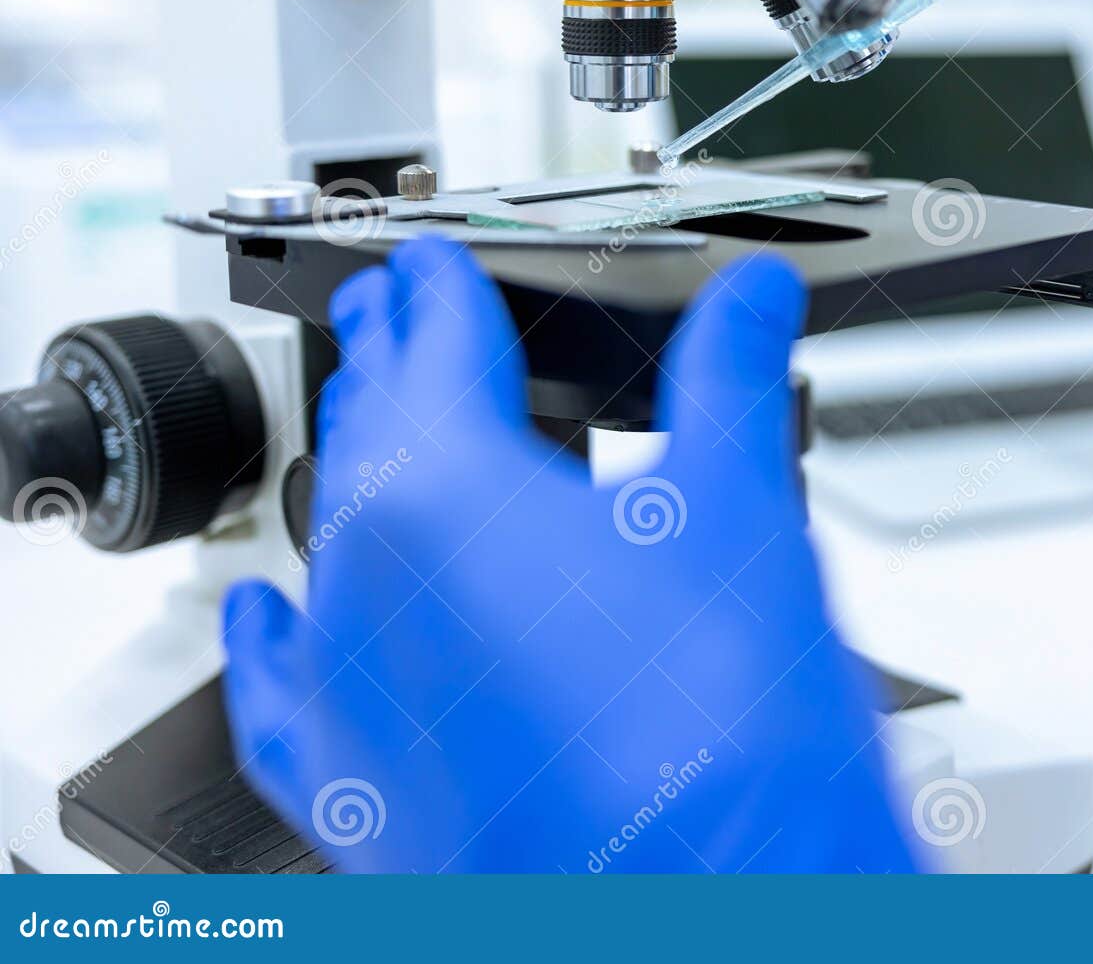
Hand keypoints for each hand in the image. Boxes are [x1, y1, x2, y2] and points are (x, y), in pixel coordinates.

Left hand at [221, 237, 912, 872]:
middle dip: (388, 360)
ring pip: (328, 543)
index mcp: (445, 488)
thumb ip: (731, 379)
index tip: (434, 269)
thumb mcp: (741, 514)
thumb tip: (752, 296)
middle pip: (367, 427)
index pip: (435, 342)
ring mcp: (347, 691)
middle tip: (399, 316)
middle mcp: (366, 581)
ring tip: (380, 434)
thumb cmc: (723, 733)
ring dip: (354, 474)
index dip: (442, 290)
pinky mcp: (349, 790)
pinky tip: (263, 618)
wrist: (713, 910)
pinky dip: (274, 644)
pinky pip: (279, 697)